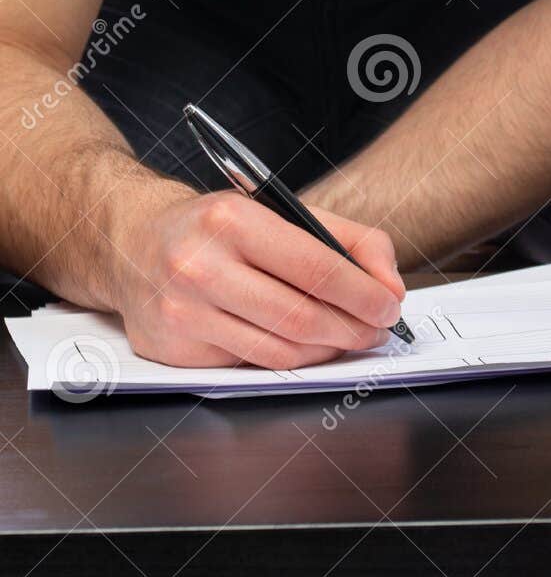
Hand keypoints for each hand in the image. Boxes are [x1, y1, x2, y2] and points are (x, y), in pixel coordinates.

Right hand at [108, 188, 404, 367]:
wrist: (134, 243)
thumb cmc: (219, 228)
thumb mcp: (282, 211)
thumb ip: (350, 240)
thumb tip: (390, 288)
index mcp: (232, 220)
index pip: (316, 267)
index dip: (363, 294)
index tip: (390, 306)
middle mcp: (200, 266)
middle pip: (301, 317)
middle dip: (353, 329)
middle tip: (376, 329)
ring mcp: (182, 313)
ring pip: (279, 351)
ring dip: (327, 351)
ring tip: (348, 337)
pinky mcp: (174, 350)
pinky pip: (250, 365)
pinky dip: (289, 360)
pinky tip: (303, 345)